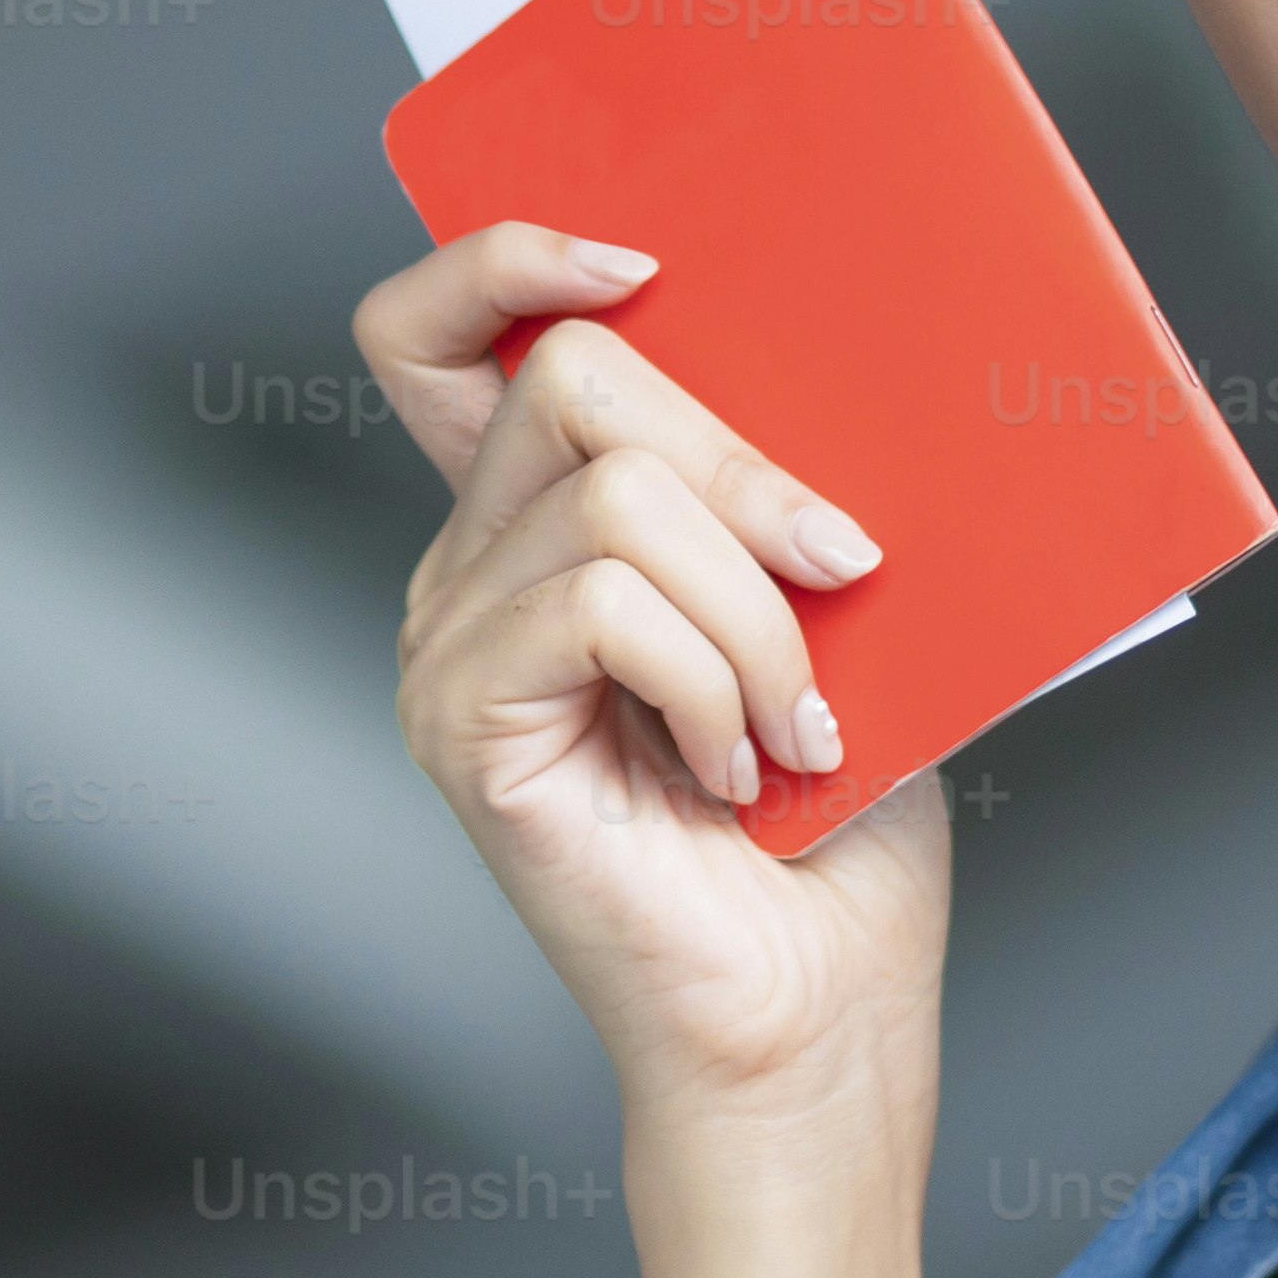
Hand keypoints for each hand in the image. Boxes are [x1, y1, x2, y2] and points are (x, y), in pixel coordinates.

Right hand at [355, 220, 948, 1135]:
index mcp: (538, 528)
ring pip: (614, 492)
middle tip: (841, 572)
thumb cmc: (831, 837)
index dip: (507, 261)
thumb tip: (819, 359)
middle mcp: (466, 573)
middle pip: (573, 376)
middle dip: (741, 462)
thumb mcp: (830, 610)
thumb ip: (776, 487)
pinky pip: (603, 602)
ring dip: (755, 608)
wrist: (815, 1018)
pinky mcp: (463, 723)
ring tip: (796, 722)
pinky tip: (742, 769)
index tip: (636, 259)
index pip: (436, 336)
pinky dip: (714, 677)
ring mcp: (449, 647)